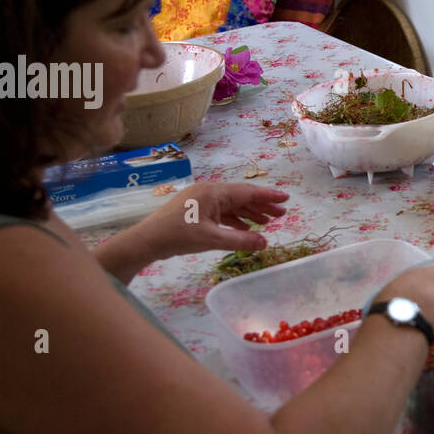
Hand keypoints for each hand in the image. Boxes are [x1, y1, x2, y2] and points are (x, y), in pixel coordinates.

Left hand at [139, 182, 289, 258]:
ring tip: (267, 223)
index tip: (286, 199)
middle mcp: (208, 191)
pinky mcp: (194, 209)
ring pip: (231, 205)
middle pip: (241, 197)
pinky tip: (245, 228)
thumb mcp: (212, 239)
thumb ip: (241, 240)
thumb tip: (265, 243)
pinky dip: (235, 219)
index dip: (268, 196)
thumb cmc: (179, 236)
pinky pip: (220, 212)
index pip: (247, 192)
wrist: (147, 240)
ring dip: (249, 213)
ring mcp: (200, 200)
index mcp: (214, 192)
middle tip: (281, 214)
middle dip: (261, 206)